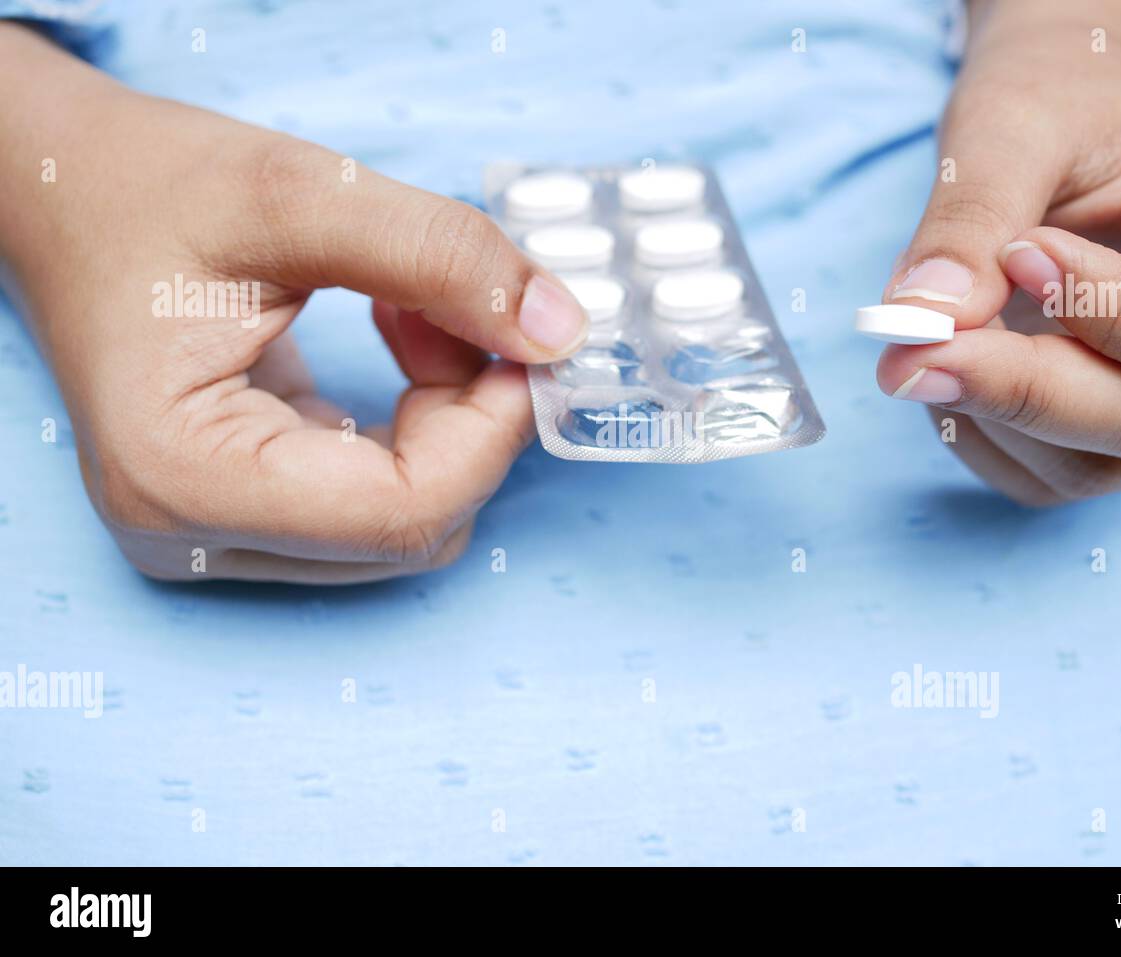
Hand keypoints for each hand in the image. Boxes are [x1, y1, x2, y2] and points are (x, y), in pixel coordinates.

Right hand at [0, 25, 588, 581]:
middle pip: (411, 529)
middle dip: (472, 419)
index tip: (522, 339)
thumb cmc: (146, 186)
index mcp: (183, 472)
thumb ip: (441, 256)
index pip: (402, 513)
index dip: (492, 431)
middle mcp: (191, 533)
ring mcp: (214, 532)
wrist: (60, 193)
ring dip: (447, 418)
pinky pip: (378, 499)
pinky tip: (396, 338)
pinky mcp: (242, 511)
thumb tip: (559, 330)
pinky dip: (418, 424)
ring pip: (406, 523)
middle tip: (461, 307)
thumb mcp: (301, 191)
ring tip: (410, 308)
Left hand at [875, 0, 1120, 504]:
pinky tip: (943, 357)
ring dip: (990, 410)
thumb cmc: (1057, 111)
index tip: (1020, 258)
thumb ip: (974, 214)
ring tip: (927, 328)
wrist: (1046, 133)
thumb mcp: (1017, 127)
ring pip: (1093, 466)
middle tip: (919, 345)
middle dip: (1031, 387)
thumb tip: (922, 317)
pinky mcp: (1096, 444)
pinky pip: (1035, 479)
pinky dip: (971, 431)